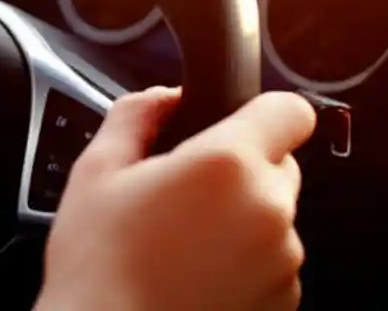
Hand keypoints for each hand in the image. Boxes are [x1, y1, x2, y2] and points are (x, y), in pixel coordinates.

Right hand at [36, 88, 315, 310]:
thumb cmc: (98, 270)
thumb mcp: (96, 171)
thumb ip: (137, 114)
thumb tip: (164, 97)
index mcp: (227, 164)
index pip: (291, 111)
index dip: (263, 112)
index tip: (238, 123)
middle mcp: (268, 211)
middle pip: (280, 166)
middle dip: (241, 172)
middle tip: (186, 196)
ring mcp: (282, 263)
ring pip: (276, 219)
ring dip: (243, 222)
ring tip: (184, 246)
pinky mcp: (281, 303)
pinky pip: (273, 266)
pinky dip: (245, 266)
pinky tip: (196, 276)